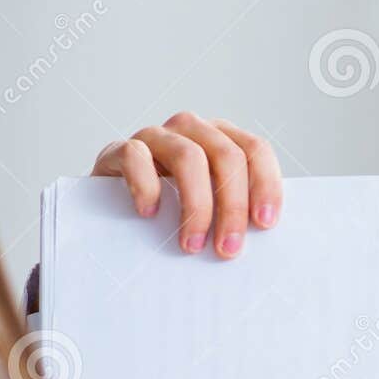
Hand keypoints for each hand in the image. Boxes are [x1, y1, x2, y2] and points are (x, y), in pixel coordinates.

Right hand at [91, 112, 282, 256]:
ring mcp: (157, 137)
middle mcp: (192, 130)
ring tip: (192, 245)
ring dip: (196, 206)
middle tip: (227, 248)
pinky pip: (136, 156)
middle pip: (226, 156)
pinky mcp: (120, 149)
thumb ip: (234, 212)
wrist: (114, 209)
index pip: (255, 150)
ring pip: (188, 157)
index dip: (265, 185)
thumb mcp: (210, 208)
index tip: (264, 224)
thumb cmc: (172, 214)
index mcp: (222, 139)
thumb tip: (261, 238)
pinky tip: (149, 214)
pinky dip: (146, 187)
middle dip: (232, 206)